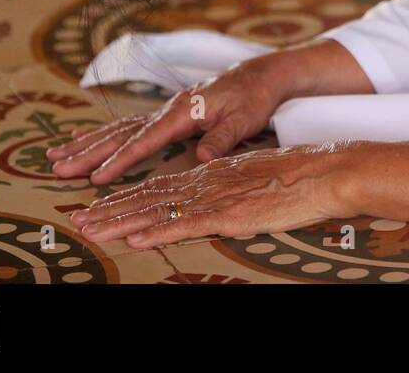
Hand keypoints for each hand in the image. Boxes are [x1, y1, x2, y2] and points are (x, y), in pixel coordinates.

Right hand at [47, 39, 370, 184]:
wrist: (261, 75)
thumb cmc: (254, 98)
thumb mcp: (245, 119)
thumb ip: (221, 138)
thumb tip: (201, 157)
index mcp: (184, 110)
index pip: (146, 139)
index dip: (122, 159)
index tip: (98, 177)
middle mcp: (168, 109)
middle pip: (122, 133)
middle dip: (90, 152)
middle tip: (58, 168)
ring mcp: (164, 110)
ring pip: (119, 129)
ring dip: (87, 144)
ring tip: (56, 157)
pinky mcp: (166, 113)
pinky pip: (127, 125)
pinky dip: (103, 134)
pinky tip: (81, 141)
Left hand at [69, 141, 408, 247]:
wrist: (330, 170)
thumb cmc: (300, 176)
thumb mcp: (256, 177)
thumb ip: (229, 183)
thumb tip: (207, 187)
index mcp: (214, 173)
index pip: (163, 186)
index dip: (128, 196)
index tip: (99, 206)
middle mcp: (209, 181)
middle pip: (152, 196)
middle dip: (112, 209)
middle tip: (78, 221)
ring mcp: (219, 197)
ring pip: (161, 210)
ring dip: (123, 221)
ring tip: (92, 230)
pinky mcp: (232, 213)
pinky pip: (189, 224)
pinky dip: (160, 232)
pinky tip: (136, 239)